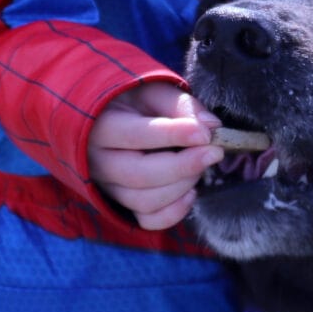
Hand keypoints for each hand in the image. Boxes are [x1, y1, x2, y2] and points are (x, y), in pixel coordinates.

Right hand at [88, 82, 222, 230]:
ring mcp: (108, 187)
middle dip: (183, 166)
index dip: (174, 135)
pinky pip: (148, 220)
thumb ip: (181, 105)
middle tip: (214, 151)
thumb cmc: (134, 103)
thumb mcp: (152, 91)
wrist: (110, 120)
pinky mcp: (122, 204)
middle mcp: (98, 161)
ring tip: (200, 164)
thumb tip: (211, 126)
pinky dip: (174, 212)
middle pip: (140, 175)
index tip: (206, 133)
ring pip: (145, 200)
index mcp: (100, 126)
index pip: (136, 135)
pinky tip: (190, 192)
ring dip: (182, 186)